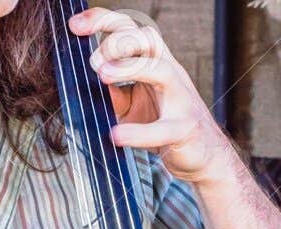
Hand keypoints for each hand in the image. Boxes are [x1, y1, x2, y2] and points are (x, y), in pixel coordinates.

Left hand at [70, 7, 231, 185]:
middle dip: (117, 41)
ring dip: (129, 68)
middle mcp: (170, 73)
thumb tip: (86, 82)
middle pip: (148, 38)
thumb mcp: (131, 107)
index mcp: (155, 64)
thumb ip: (113, 93)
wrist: (204, 156)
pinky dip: (138, 133)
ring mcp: (180, 99)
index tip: (76, 25)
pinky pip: (163, 128)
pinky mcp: (184, 130)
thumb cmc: (165, 126)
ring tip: (102, 76)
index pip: (132, 29)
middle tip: (93, 63)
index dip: (104, 21)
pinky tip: (117, 135)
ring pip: (161, 70)